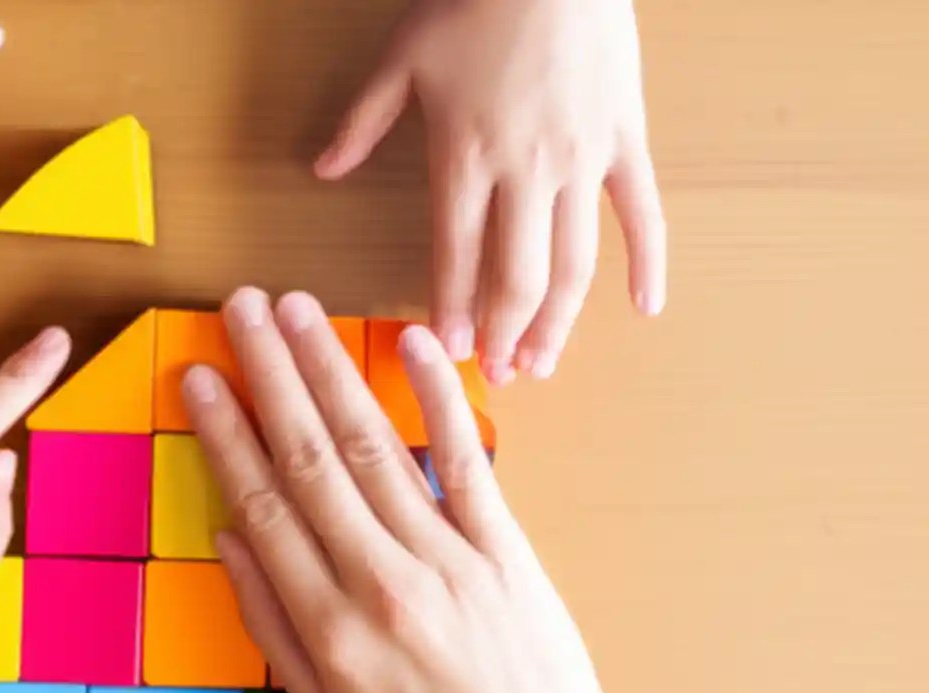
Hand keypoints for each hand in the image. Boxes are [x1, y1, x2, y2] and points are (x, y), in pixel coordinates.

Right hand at [183, 288, 611, 692]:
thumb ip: (274, 626)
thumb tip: (231, 541)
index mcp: (329, 627)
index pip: (263, 504)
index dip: (227, 434)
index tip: (202, 379)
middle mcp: (380, 582)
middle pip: (311, 458)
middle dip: (272, 376)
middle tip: (243, 310)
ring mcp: (448, 560)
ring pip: (374, 447)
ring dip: (332, 371)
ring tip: (300, 312)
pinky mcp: (507, 552)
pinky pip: (468, 462)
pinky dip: (440, 399)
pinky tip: (413, 344)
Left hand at [316, 0, 665, 383]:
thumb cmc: (473, 0)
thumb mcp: (402, 58)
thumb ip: (362, 123)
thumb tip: (324, 169)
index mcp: (465, 156)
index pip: (456, 255)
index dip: (453, 311)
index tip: (449, 354)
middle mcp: (526, 171)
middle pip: (518, 276)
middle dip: (504, 334)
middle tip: (495, 376)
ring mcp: (583, 161)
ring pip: (576, 262)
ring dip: (559, 321)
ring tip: (543, 362)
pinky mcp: (626, 141)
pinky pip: (642, 214)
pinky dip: (648, 264)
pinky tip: (646, 309)